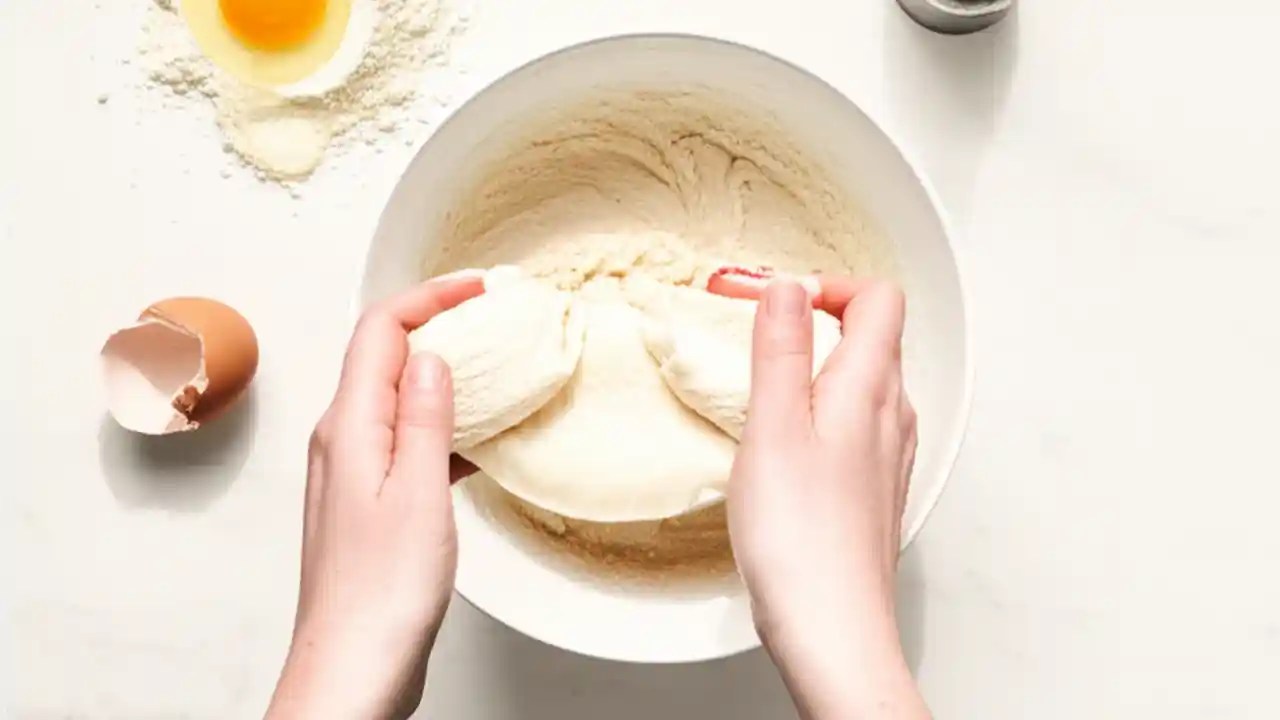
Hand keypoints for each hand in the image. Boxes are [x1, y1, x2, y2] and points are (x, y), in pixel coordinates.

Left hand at [266, 274, 482, 719]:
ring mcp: (353, 473)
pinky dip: (442, 428)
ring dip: (443, 378)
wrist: (352, 668)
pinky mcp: (369, 504)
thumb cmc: (380, 594)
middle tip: (493, 319)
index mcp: (349, 428)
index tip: (478, 287)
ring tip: (496, 373)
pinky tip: (477, 445)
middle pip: (384, 357)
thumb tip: (433, 357)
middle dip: (437, 326)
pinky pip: (406, 442)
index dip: (429, 297)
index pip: (380, 331)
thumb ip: (426, 419)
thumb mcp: (418, 493)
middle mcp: (341, 441)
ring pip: (397, 400)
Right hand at [713, 272, 926, 718]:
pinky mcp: (876, 491)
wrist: (833, 629)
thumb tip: (787, 286)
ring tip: (771, 387)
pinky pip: (860, 426)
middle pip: (875, 336)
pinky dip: (826, 412)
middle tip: (762, 333)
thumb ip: (780, 349)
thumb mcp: (773, 427)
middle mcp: (892, 416)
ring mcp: (889, 455)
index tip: (776, 301)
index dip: (828, 286)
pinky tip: (791, 445)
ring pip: (867, 383)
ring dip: (822, 367)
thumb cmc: (801, 538)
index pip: (877, 298)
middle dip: (818, 320)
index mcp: (869, 388)